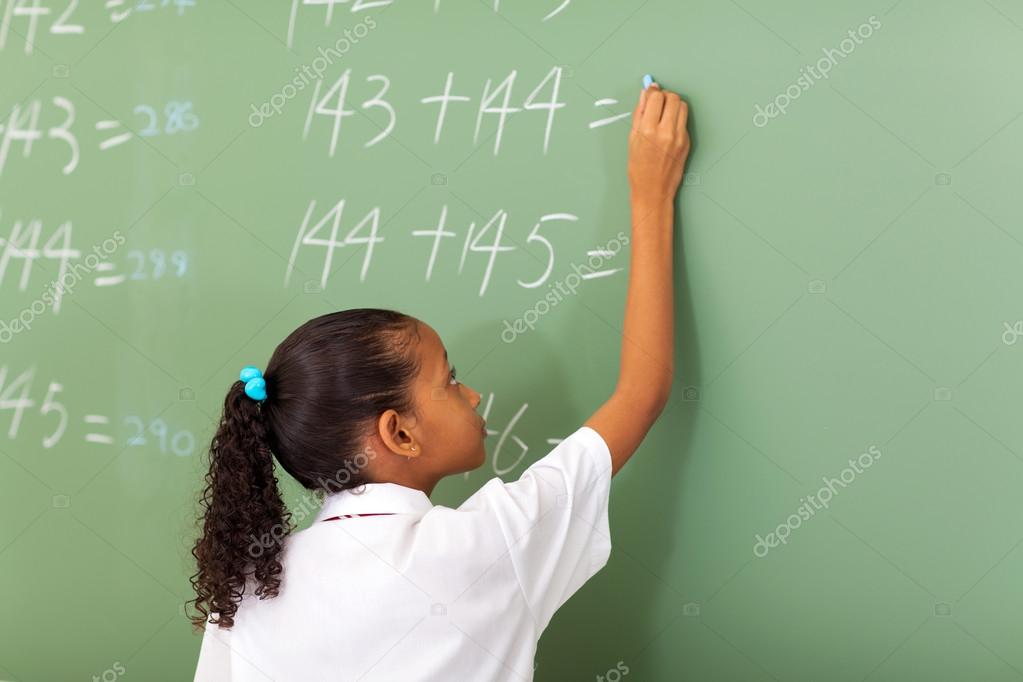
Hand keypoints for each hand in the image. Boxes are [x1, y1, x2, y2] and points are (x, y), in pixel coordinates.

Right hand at [627, 82, 690, 205]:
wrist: (653, 190)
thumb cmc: (639, 169)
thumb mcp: (632, 140)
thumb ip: (640, 114)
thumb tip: (645, 95)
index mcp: (648, 130)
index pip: (656, 97)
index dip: (652, 92)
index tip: (650, 92)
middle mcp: (666, 132)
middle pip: (672, 97)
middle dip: (664, 96)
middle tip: (657, 103)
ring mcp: (679, 137)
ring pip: (682, 106)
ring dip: (673, 105)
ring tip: (663, 114)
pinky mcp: (687, 142)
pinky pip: (683, 121)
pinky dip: (676, 119)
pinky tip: (667, 128)